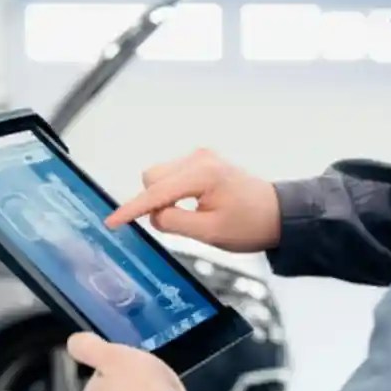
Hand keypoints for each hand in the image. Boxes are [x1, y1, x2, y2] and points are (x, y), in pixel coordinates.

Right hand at [106, 148, 281, 252]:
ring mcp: (201, 158)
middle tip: (177, 222)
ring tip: (190, 215)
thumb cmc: (251, 224)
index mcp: (203, 175)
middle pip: (152, 178)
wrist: (279, 214)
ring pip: (159, 177)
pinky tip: (192, 205)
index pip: (156, 193)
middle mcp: (199, 159)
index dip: (132, 210)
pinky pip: (172, 176)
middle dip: (153, 202)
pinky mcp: (202, 162)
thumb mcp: (210, 232)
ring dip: (163, 197)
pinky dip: (172, 193)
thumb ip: (174, 222)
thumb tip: (154, 215)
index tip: (112, 222)